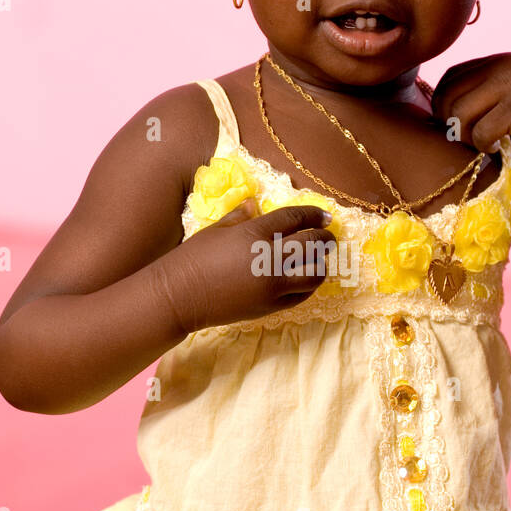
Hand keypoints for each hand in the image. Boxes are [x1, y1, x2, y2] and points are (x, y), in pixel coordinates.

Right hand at [163, 198, 337, 333]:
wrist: (180, 296)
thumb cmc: (193, 258)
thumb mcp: (216, 230)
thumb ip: (240, 216)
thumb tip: (255, 203)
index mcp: (254, 233)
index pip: (295, 219)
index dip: (314, 216)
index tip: (325, 217)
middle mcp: (268, 258)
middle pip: (311, 244)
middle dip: (325, 238)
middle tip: (330, 236)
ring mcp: (272, 285)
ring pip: (314, 273)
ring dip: (321, 263)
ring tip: (321, 259)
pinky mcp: (271, 306)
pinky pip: (301, 295)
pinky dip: (309, 286)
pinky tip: (307, 279)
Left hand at [430, 52, 510, 150]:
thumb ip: (491, 85)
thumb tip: (458, 108)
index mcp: (494, 61)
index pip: (449, 78)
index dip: (442, 103)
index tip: (452, 122)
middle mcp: (496, 70)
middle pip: (448, 97)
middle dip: (448, 123)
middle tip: (463, 138)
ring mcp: (506, 89)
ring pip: (460, 115)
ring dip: (464, 136)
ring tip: (480, 144)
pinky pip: (482, 131)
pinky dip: (483, 145)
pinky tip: (495, 149)